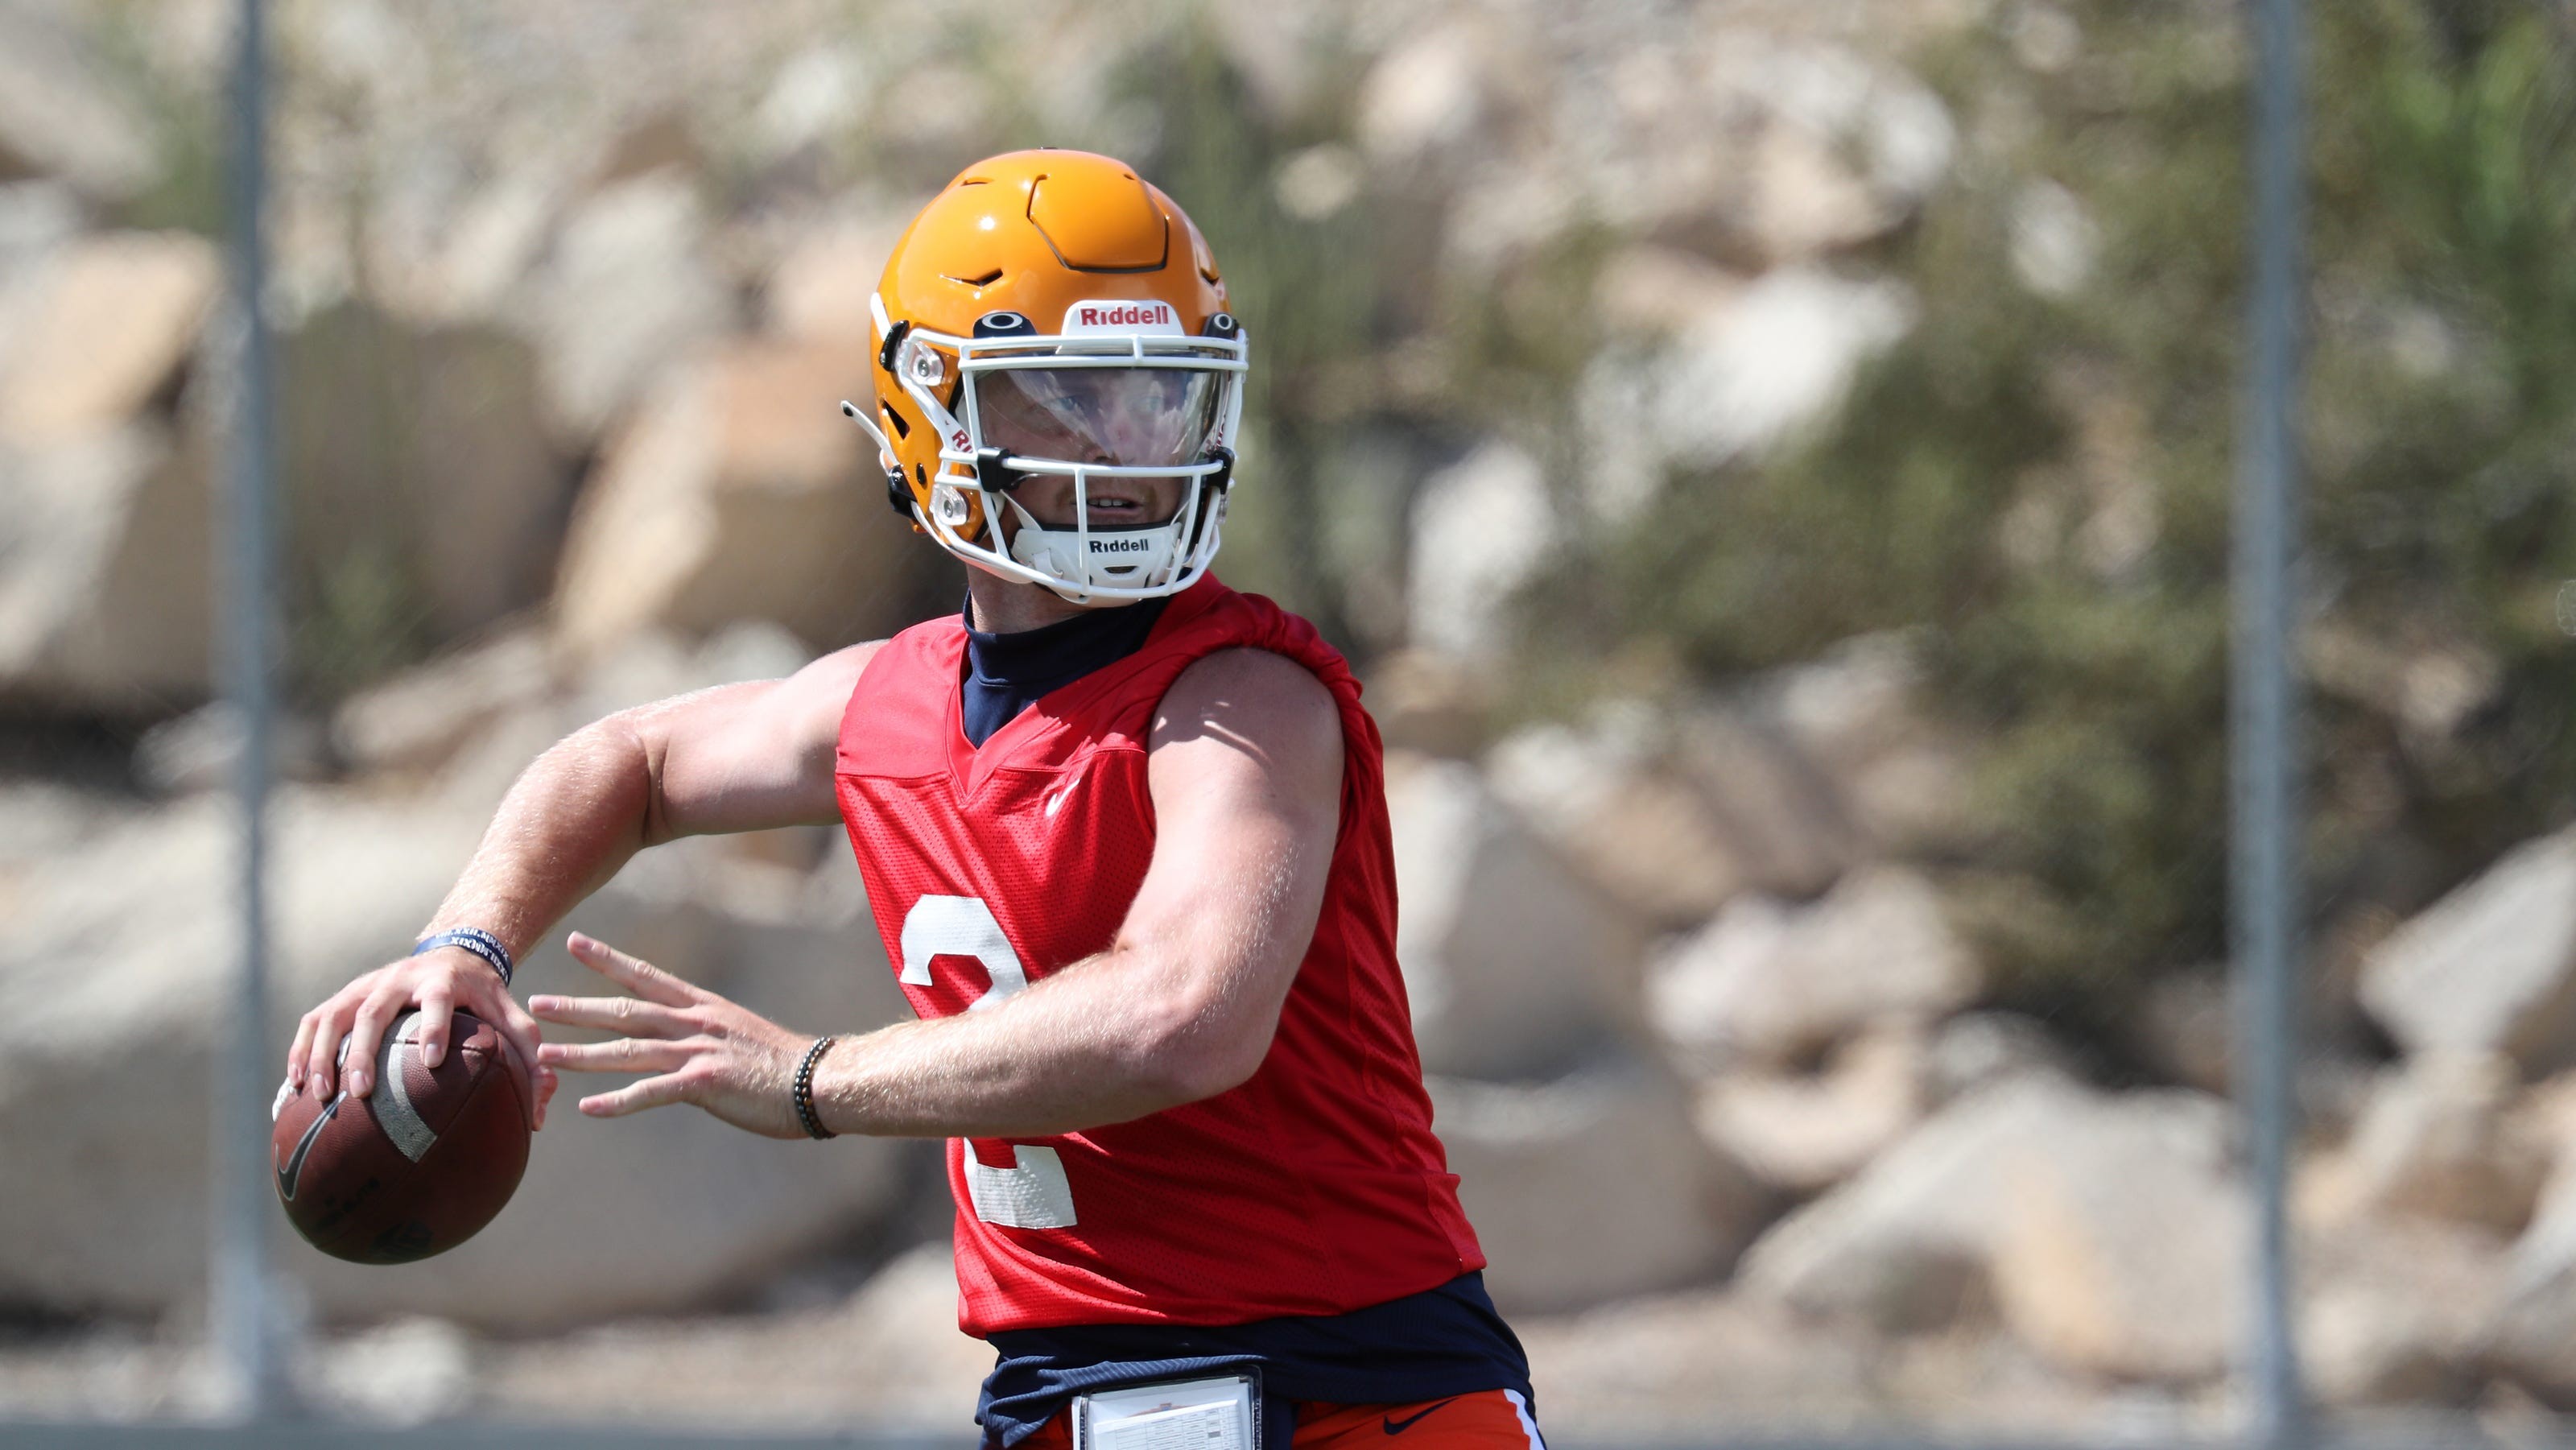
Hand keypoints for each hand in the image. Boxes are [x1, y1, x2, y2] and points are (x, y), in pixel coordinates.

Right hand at [287, 946, 558, 1128]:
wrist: (452, 953)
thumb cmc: (485, 998)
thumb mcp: (513, 1019)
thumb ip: (530, 1060)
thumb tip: (539, 1118)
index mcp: (443, 981)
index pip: (436, 1000)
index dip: (433, 1026)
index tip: (432, 1061)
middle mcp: (399, 979)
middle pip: (374, 1011)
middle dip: (364, 1051)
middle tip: (361, 1094)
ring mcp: (365, 986)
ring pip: (335, 1016)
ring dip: (323, 1055)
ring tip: (319, 1095)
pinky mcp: (343, 997)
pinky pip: (314, 1022)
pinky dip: (301, 1051)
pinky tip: (295, 1087)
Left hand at [528, 933, 815, 1138]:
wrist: (820, 1081)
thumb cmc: (784, 1064)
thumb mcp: (738, 1037)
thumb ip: (703, 1038)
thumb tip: (680, 1048)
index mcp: (703, 1008)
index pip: (647, 976)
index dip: (609, 960)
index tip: (575, 941)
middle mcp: (696, 1024)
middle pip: (626, 1011)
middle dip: (578, 1008)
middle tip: (535, 1002)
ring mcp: (699, 1052)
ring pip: (629, 1050)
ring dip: (582, 1054)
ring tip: (544, 1057)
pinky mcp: (705, 1084)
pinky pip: (652, 1093)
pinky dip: (619, 1101)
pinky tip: (588, 1108)